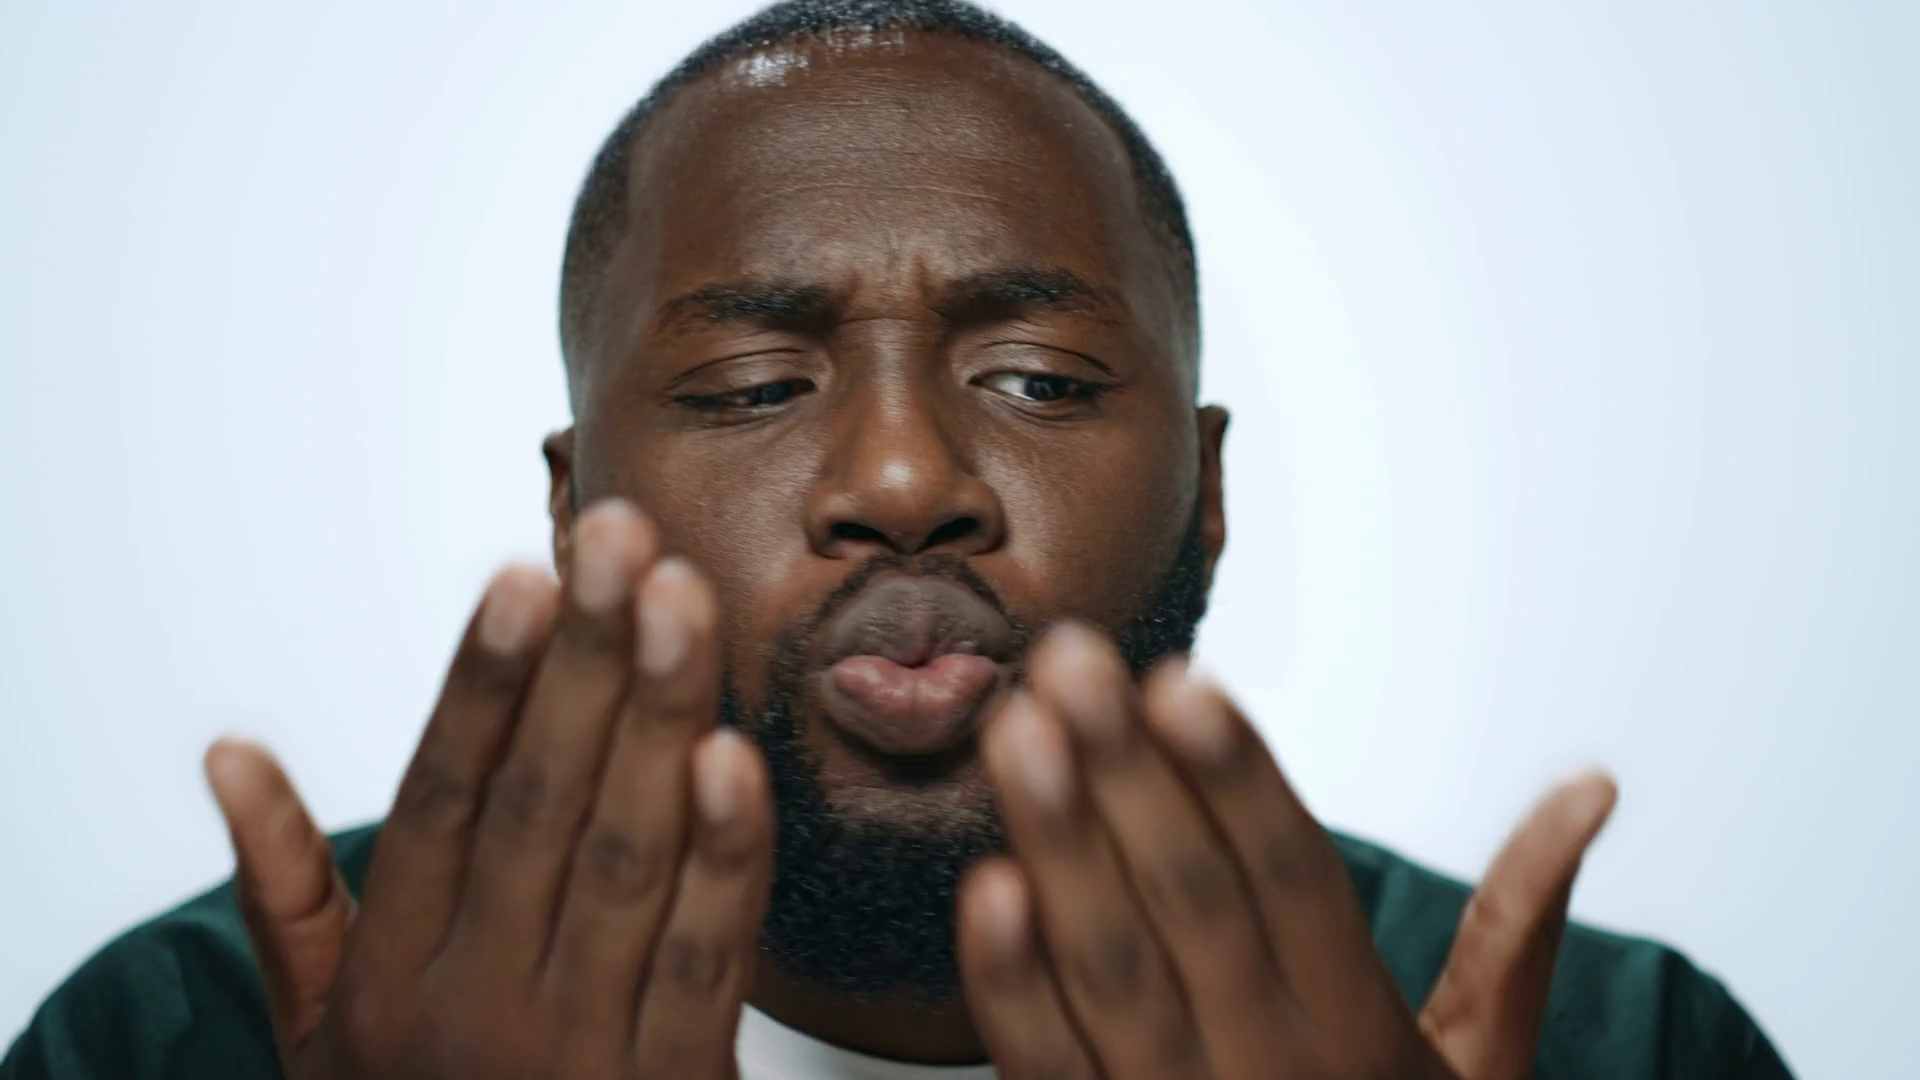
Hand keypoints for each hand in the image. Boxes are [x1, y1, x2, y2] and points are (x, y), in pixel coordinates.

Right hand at [205, 499, 772, 1079]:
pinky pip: (707, 958)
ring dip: (659, 721)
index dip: (482, 683)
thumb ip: (287, 895)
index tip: (521, 572)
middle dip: (585, 662)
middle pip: (537, 804)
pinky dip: (727, 858)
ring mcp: (577, 1053)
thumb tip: (229, 756)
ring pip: (625, 857)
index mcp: (389, 980)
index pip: (441, 800)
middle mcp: (475, 1007)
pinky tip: (737, 756)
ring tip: (682, 599)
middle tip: (620, 534)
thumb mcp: (323, 1035)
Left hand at [959, 625, 1617, 1079]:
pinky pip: (1046, 1066)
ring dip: (1060, 844)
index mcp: (1366, 1038)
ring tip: (1016, 732)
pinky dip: (1012, 984)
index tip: (1185, 682)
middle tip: (1071, 661)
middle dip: (1129, 775)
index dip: (1242, 781)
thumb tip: (1591, 787)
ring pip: (1113, 967)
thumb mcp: (1484, 1063)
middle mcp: (1275, 1070)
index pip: (1298, 881)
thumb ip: (1521, 925)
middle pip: (1196, 903)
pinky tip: (986, 886)